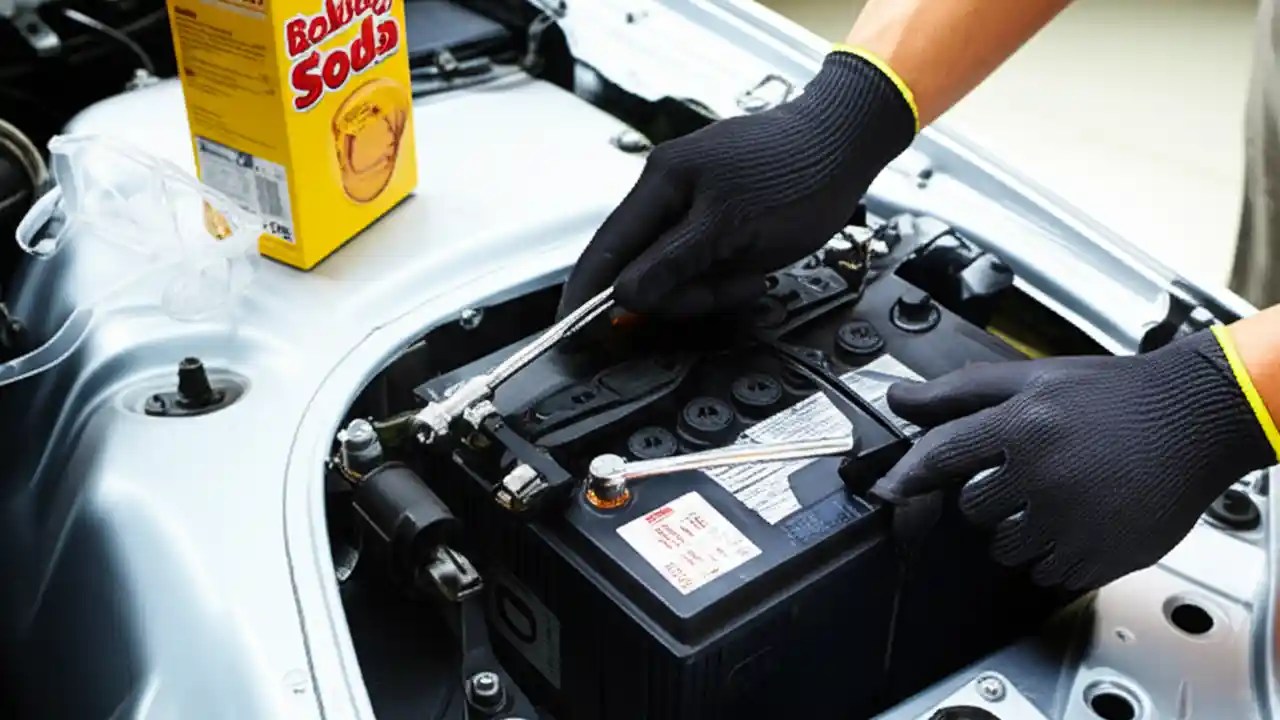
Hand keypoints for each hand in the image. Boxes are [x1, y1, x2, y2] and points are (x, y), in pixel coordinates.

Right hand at [558, 50, 915, 317]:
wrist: (848, 141)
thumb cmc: (799, 176)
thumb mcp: (733, 231)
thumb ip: (673, 264)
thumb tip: (623, 295)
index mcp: (661, 181)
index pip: (606, 249)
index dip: (585, 295)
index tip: (568, 333)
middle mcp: (667, 183)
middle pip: (641, 263)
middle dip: (678, 293)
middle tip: (720, 294)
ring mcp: (691, 192)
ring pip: (675, 266)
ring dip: (708, 285)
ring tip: (748, 274)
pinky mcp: (715, 205)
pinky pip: (700, 256)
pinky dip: (722, 273)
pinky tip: (751, 267)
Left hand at [870, 329, 1275, 590]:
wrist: (1196, 417)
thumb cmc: (1113, 395)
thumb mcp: (1034, 377)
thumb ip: (959, 392)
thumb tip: (897, 396)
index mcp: (1023, 425)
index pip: (942, 457)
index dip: (907, 476)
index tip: (886, 493)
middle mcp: (1044, 474)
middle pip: (973, 508)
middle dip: (990, 494)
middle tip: (1027, 471)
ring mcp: (1074, 520)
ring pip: (1007, 546)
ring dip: (1020, 528)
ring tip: (1059, 493)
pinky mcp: (1101, 554)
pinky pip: (1048, 572)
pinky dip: (1056, 554)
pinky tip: (1081, 518)